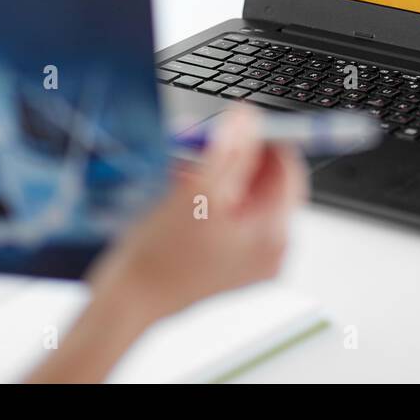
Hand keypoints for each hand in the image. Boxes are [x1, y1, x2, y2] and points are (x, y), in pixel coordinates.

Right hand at [88, 105, 308, 323]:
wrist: (130, 300)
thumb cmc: (159, 259)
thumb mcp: (197, 191)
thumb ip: (229, 150)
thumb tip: (248, 119)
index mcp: (273, 235)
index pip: (289, 170)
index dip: (264, 140)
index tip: (237, 123)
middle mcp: (270, 249)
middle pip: (266, 183)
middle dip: (233, 156)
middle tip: (203, 140)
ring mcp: (250, 257)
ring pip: (243, 196)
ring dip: (216, 173)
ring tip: (184, 164)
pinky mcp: (230, 259)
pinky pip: (230, 215)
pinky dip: (210, 195)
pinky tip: (182, 187)